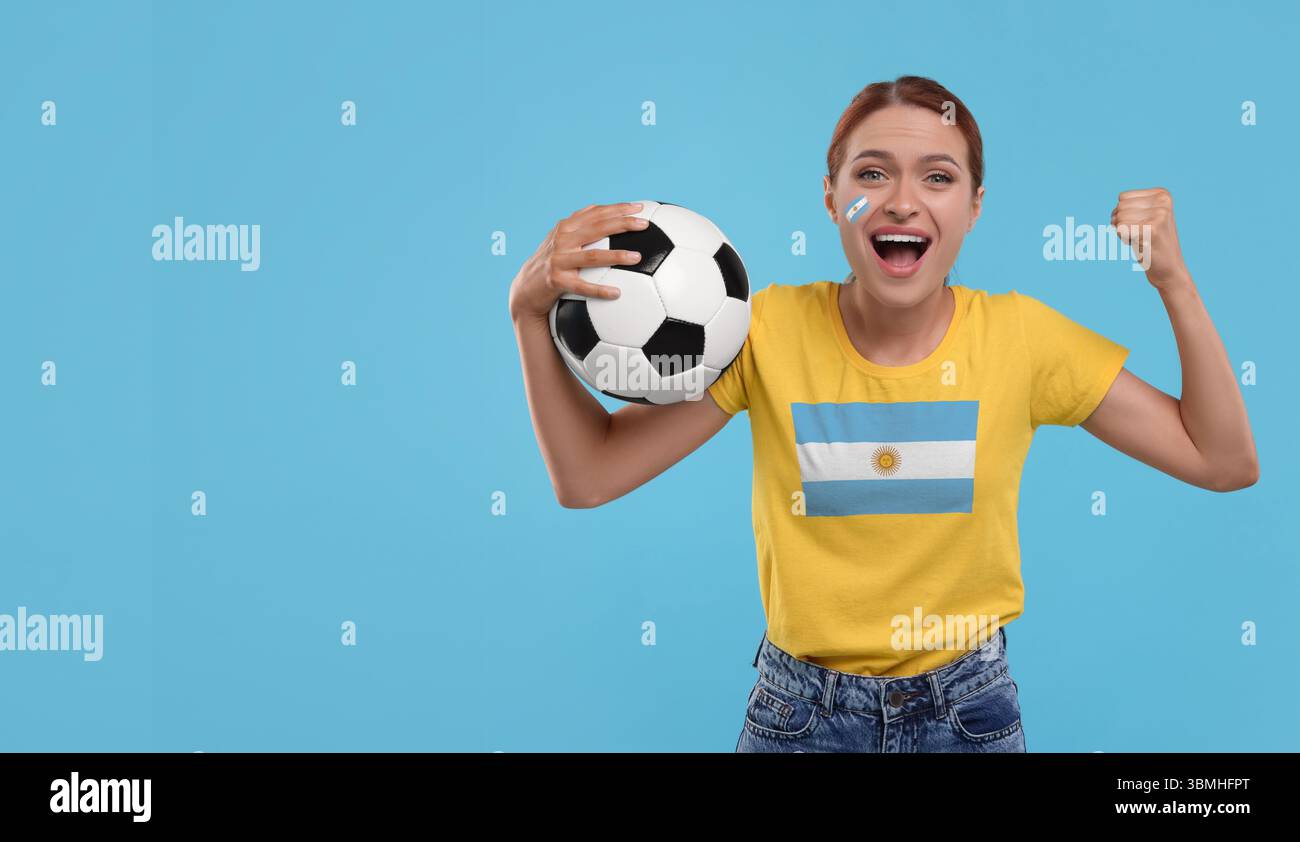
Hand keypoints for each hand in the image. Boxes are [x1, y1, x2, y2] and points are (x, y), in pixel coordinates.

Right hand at [507, 202, 648, 321]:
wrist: (525, 289)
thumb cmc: (550, 264)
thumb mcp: (560, 242)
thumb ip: (580, 230)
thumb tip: (611, 219)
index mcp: (565, 227)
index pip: (595, 213)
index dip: (617, 208)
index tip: (639, 208)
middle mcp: (562, 240)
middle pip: (597, 228)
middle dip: (622, 224)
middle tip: (644, 225)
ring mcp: (558, 260)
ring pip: (592, 256)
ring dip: (616, 256)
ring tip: (637, 257)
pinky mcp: (556, 281)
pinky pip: (582, 287)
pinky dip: (600, 291)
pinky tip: (617, 293)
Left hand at [1110, 187, 1190, 290]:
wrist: (1169, 268)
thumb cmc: (1151, 243)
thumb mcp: (1145, 217)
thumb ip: (1131, 206)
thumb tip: (1116, 207)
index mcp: (1162, 194)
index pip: (1122, 198)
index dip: (1124, 214)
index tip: (1141, 225)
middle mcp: (1163, 200)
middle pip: (1119, 208)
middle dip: (1122, 223)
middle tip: (1140, 235)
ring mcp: (1159, 214)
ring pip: (1119, 219)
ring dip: (1124, 233)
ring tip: (1142, 239)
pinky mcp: (1152, 229)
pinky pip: (1120, 230)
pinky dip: (1124, 239)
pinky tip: (1140, 244)